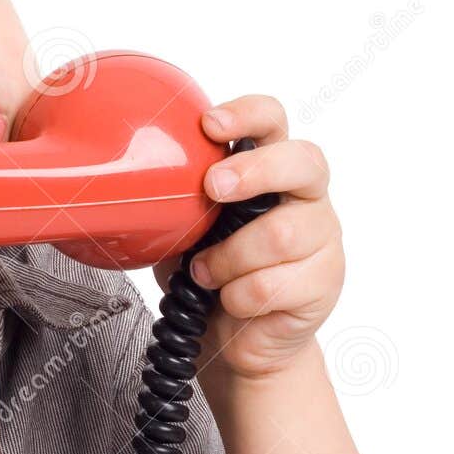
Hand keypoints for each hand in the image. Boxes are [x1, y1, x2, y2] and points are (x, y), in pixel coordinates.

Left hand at [154, 96, 343, 380]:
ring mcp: (322, 239)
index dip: (248, 113)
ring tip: (204, 273)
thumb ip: (175, 197)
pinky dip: (237, 296)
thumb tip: (129, 177)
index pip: (273, 120)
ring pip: (282, 234)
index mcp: (271, 168)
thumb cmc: (208, 272)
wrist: (232, 339)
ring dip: (228, 257)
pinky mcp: (324, 283)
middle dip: (254, 172)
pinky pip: (275, 285)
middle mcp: (305, 196)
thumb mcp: (182, 227)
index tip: (210, 124)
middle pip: (303, 162)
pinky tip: (229, 299)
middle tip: (213, 188)